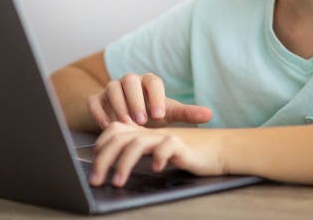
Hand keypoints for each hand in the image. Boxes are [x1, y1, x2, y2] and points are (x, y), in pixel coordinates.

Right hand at [88, 73, 211, 129]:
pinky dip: (99, 112)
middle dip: (135, 100)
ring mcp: (111, 88)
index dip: (155, 97)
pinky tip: (108, 126)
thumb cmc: (153, 114)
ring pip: (111, 88)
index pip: (152, 81)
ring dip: (118, 106)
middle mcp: (129, 81)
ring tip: (127, 124)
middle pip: (129, 80)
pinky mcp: (97, 99)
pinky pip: (94, 101)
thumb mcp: (170, 114)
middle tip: (141, 121)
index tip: (159, 115)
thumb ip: (188, 113)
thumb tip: (210, 114)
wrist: (130, 117)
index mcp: (148, 81)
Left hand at [88, 122, 225, 186]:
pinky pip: (167, 147)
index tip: (94, 163)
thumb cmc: (187, 153)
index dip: (102, 144)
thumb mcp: (158, 151)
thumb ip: (140, 151)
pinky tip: (156, 169)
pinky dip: (158, 157)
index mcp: (145, 133)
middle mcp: (152, 132)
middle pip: (121, 138)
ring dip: (124, 163)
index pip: (115, 130)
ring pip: (138, 143)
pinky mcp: (182, 144)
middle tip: (95, 180)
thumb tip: (113, 166)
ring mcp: (166, 137)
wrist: (218, 149)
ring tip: (118, 182)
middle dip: (104, 159)